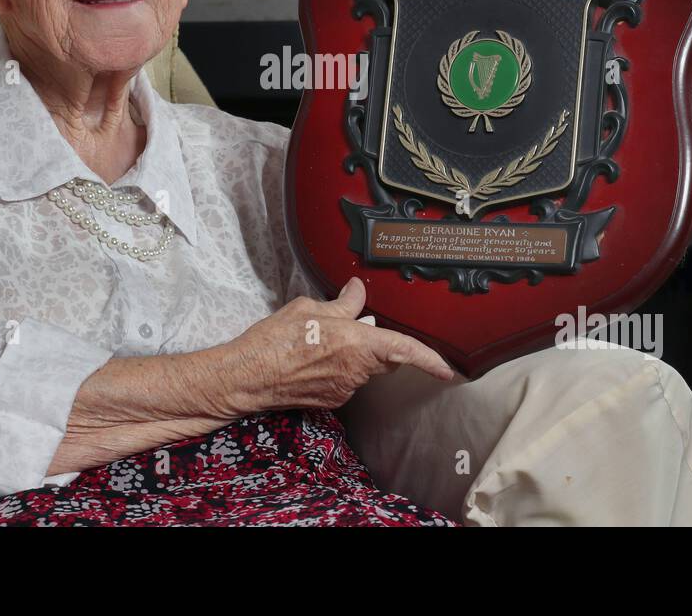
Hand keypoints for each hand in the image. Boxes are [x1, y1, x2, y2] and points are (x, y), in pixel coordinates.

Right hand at [223, 277, 453, 413]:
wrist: (246, 378)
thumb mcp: (309, 309)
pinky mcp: (331, 401)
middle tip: (353, 327)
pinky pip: (346, 380)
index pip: (403, 350)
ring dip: (353, 354)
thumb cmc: (273, 341)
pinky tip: (311, 358)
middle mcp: (355, 371)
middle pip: (384, 358)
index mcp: (356, 344)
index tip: (445, 368)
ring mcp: (344, 390)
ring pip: (364, 369)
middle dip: (379, 344)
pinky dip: (338, 367)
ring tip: (317, 341)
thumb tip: (357, 291)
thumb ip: (342, 304)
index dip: (428, 359)